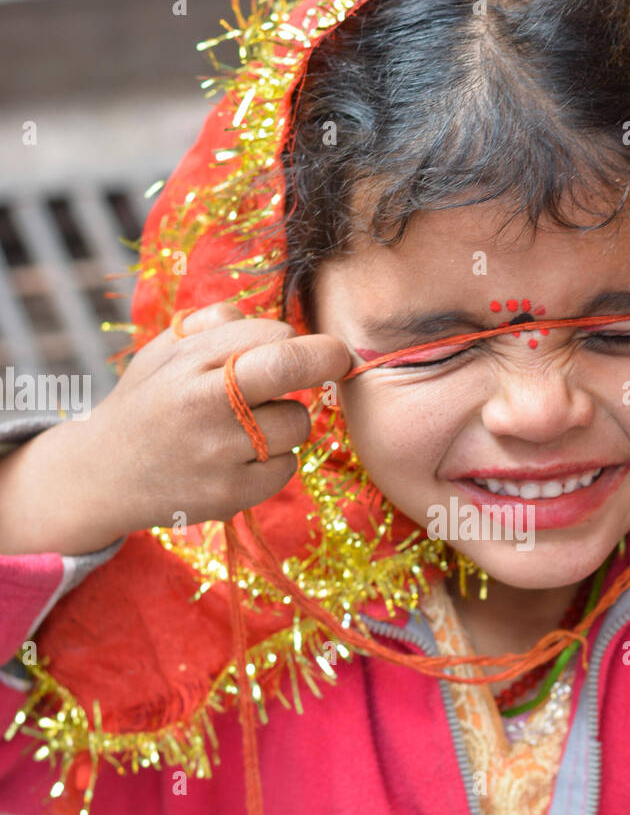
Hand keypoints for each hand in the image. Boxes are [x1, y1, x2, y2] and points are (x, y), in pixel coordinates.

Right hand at [0, 302, 352, 555]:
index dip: (297, 339)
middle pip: (286, 367)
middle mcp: (202, 404)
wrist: (103, 475)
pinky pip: (286, 468)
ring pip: (297, 424)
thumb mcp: (165, 351)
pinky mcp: (230, 494)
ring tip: (253, 425)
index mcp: (188, 362)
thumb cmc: (148, 403)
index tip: (309, 346)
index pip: (268, 333)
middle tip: (340, 359)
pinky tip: (243, 459)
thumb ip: (212, 324)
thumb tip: (268, 321)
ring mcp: (217, 453)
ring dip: (289, 420)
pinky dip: (276, 461)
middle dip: (327, 357)